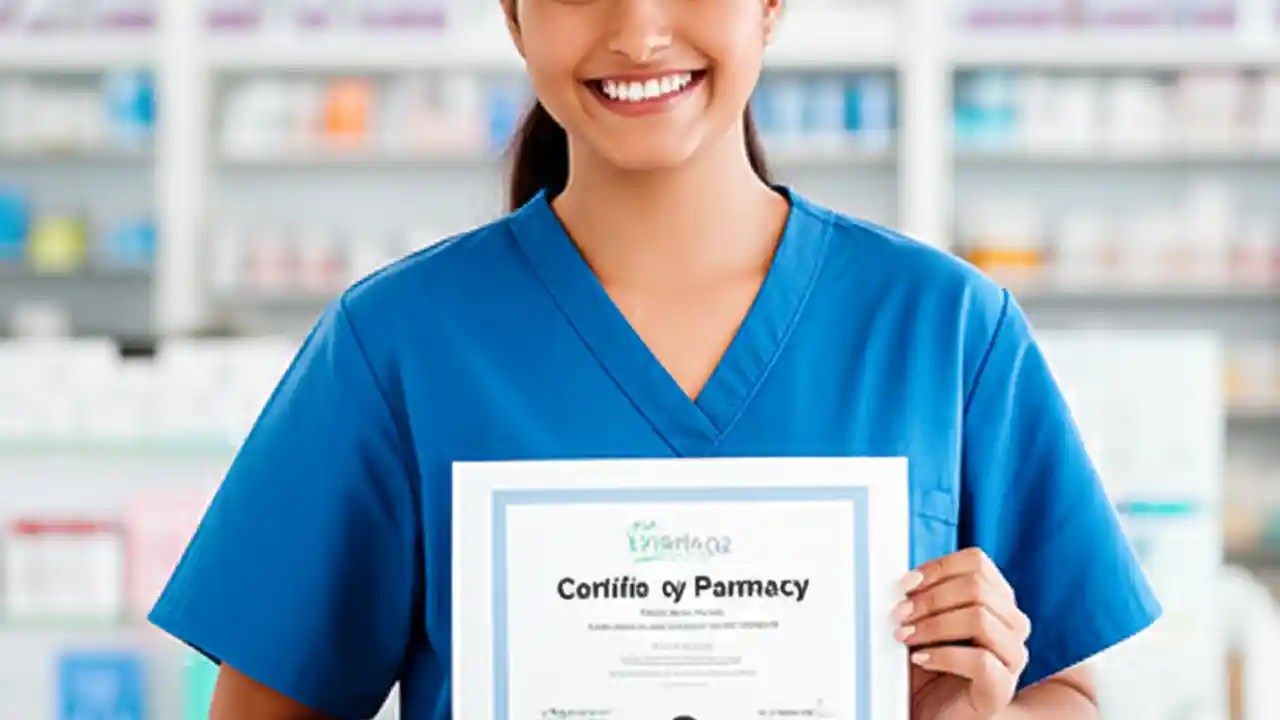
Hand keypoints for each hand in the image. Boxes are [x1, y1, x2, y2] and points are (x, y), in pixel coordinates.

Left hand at [895, 548, 1031, 719]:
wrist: (934, 714)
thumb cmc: (928, 666)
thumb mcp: (923, 624)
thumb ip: (920, 599)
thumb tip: (902, 582)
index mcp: (996, 599)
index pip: (976, 563)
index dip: (937, 568)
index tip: (906, 584)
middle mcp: (1012, 624)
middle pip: (977, 588)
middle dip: (930, 598)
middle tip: (899, 614)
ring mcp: (1012, 656)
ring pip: (980, 619)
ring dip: (934, 625)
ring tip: (905, 636)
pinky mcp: (1002, 688)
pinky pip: (981, 660)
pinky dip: (944, 655)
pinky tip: (921, 659)